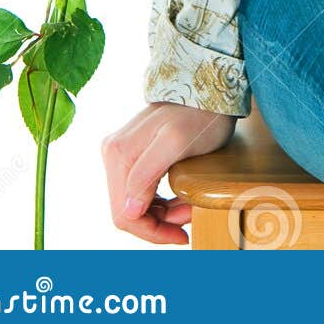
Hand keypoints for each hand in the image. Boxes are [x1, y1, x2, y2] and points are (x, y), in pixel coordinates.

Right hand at [101, 102, 235, 244]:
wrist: (210, 90)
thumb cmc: (200, 115)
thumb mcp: (177, 142)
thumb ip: (147, 173)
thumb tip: (128, 210)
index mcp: (119, 154)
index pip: (125, 215)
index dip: (153, 232)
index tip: (183, 233)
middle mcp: (113, 152)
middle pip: (128, 211)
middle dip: (159, 223)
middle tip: (190, 215)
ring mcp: (121, 153)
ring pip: (135, 204)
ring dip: (161, 215)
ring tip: (189, 208)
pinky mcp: (133, 154)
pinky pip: (139, 192)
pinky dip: (159, 203)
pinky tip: (179, 200)